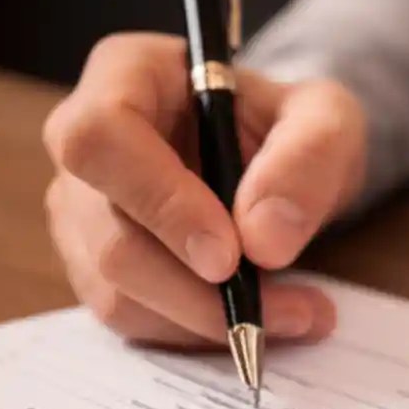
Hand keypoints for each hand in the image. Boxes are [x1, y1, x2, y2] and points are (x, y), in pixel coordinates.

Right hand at [42, 33, 366, 345]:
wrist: (279, 164)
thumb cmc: (289, 125)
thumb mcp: (327, 119)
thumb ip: (308, 159)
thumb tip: (264, 239)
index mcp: (124, 75)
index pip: (101, 138)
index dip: (159, 202)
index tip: (229, 255)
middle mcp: (83, 144)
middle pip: (109, 234)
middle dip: (197, 289)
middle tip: (287, 308)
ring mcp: (82, 211)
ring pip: (116, 290)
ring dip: (208, 319)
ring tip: (297, 314)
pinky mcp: (97, 267)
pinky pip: (132, 319)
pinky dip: (199, 333)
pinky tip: (262, 319)